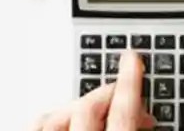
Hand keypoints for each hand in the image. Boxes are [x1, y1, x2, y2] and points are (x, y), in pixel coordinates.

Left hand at [33, 51, 154, 130]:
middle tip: (121, 92)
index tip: (132, 59)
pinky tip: (60, 117)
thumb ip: (136, 127)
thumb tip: (146, 114)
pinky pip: (37, 125)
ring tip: (93, 107)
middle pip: (88, 106)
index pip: (122, 112)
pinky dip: (50, 117)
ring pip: (58, 113)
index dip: (129, 82)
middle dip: (106, 93)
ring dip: (77, 104)